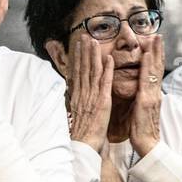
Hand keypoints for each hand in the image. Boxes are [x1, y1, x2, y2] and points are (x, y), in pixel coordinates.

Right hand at [66, 32, 113, 152]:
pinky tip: (109, 58)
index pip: (77, 72)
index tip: (77, 45)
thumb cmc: (82, 134)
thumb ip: (76, 102)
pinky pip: (105, 83)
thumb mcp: (76, 114)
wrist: (84, 146)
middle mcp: (83, 94)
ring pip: (92, 71)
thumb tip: (72, 94)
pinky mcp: (102, 102)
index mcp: (78, 96)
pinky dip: (107, 70)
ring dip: (93, 55)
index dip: (77, 58)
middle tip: (84, 36)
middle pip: (83, 68)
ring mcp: (92, 97)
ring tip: (93, 40)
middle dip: (83, 51)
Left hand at [128, 35, 164, 157]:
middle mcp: (155, 92)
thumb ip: (142, 97)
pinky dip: (147, 66)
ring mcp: (152, 95)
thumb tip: (140, 89)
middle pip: (157, 67)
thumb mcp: (141, 109)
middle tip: (158, 34)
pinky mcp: (146, 101)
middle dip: (158, 50)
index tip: (155, 43)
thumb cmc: (142, 129)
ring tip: (155, 38)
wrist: (147, 145)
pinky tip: (146, 56)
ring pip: (154, 70)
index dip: (156, 57)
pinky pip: (146, 80)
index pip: (155, 72)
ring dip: (155, 52)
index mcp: (152, 94)